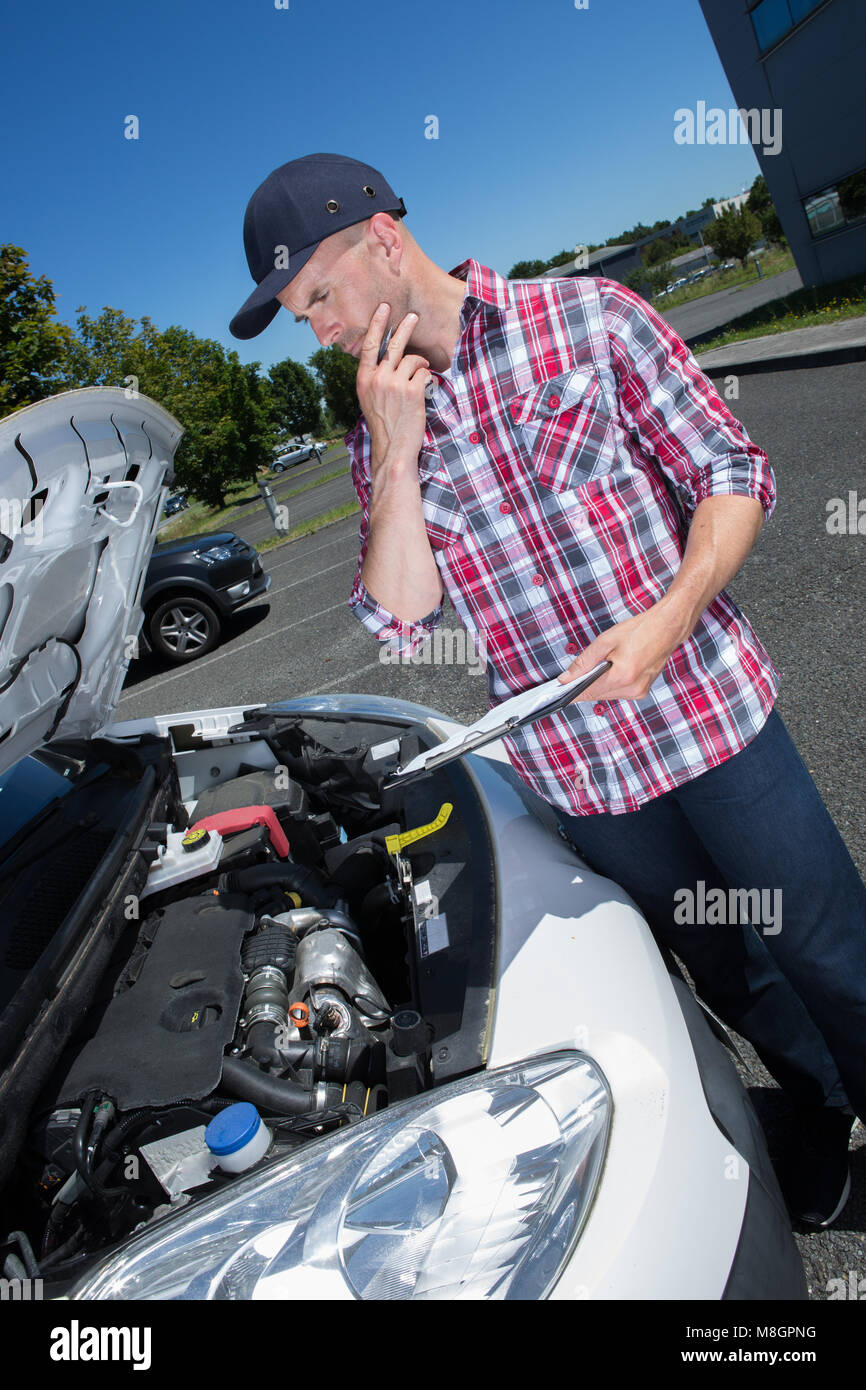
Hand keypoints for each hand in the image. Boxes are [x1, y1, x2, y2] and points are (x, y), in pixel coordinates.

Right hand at [355, 304, 431, 465]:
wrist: (392, 448)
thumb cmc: (384, 425)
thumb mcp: (370, 399)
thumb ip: (376, 378)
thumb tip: (389, 360)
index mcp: (364, 380)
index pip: (369, 346)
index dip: (377, 325)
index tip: (383, 309)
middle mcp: (378, 379)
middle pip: (393, 346)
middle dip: (405, 328)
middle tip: (413, 316)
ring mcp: (395, 384)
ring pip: (412, 360)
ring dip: (421, 364)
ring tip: (421, 372)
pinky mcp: (412, 391)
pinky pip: (424, 373)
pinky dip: (427, 379)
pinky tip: (424, 390)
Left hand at [556, 598, 690, 701]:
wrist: (667, 627)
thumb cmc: (640, 629)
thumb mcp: (606, 641)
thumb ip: (584, 661)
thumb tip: (566, 677)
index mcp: (623, 676)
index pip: (589, 692)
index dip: (571, 692)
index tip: (557, 691)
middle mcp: (632, 688)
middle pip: (597, 695)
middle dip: (583, 687)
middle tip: (571, 677)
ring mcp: (639, 691)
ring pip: (607, 695)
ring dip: (596, 686)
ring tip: (592, 670)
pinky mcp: (642, 690)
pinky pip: (618, 692)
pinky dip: (609, 685)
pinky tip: (607, 672)